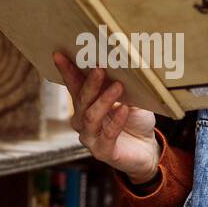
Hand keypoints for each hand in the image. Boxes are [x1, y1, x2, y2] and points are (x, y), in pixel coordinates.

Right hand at [52, 51, 160, 182]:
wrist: (147, 149)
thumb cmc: (135, 120)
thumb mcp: (130, 98)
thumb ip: (120, 85)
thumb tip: (120, 62)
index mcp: (85, 105)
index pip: (74, 85)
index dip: (67, 70)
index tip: (60, 54)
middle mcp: (82, 121)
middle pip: (81, 100)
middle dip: (90, 83)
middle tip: (99, 68)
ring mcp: (90, 138)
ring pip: (91, 116)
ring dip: (104, 100)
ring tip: (119, 86)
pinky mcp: (103, 152)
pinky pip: (107, 135)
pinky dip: (116, 122)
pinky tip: (124, 109)